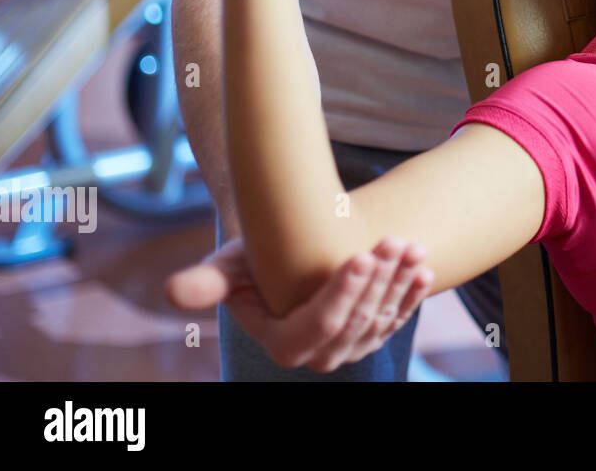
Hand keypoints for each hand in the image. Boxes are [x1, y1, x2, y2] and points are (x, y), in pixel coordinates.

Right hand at [165, 235, 433, 372]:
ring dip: (399, 281)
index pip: (319, 324)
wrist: (290, 254)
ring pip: (381, 316)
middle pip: (357, 319)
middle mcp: (321, 354)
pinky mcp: (374, 332)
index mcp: (285, 344)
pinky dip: (412, 291)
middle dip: (379, 280)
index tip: (360, 255)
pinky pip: (398, 314)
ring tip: (411, 245)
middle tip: (394, 240)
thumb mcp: (230, 266)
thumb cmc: (255, 258)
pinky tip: (423, 265)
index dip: (342, 294)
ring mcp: (352, 346)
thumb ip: (207, 283)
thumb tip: (172, 292)